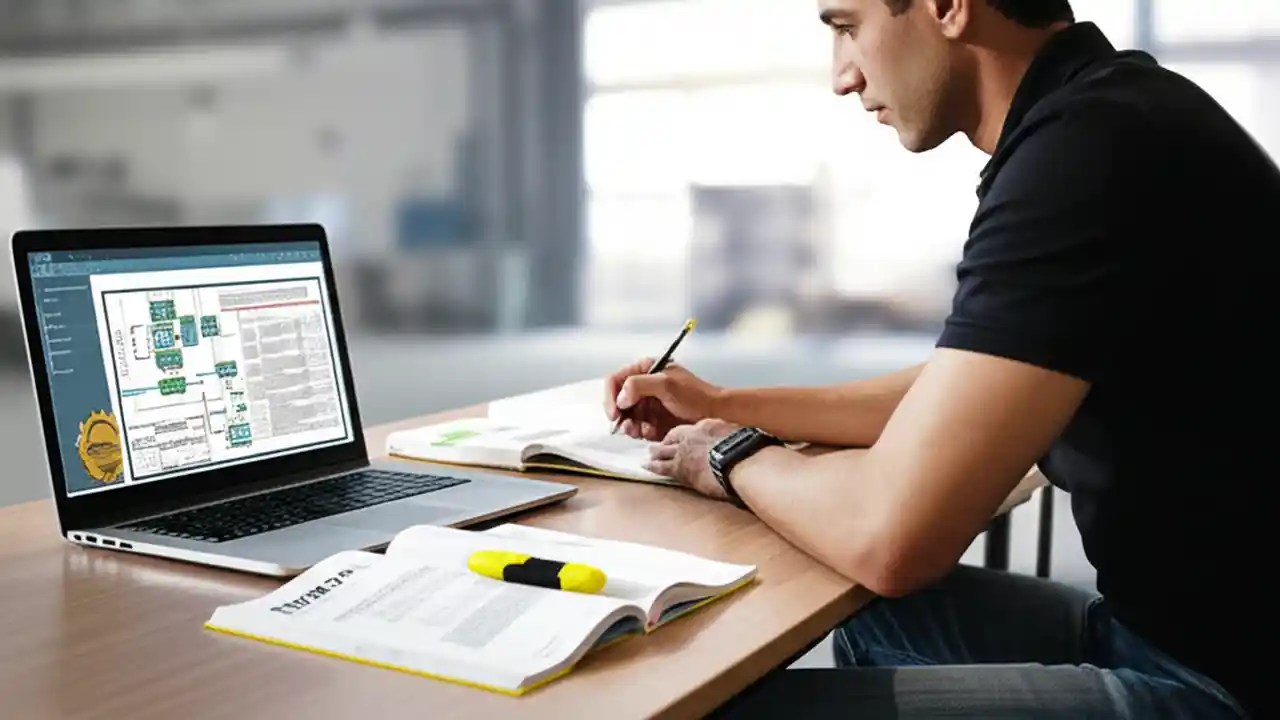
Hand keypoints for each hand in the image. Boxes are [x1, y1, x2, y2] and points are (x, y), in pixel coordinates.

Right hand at [603, 358, 724, 440]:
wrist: (716, 414)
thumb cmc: (696, 395)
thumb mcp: (667, 384)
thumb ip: (640, 385)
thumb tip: (620, 398)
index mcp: (645, 370)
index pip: (615, 380)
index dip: (610, 396)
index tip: (614, 413)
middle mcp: (644, 386)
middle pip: (617, 401)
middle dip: (620, 415)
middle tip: (626, 427)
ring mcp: (648, 404)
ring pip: (626, 417)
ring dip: (629, 426)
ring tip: (638, 431)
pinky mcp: (653, 421)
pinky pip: (638, 428)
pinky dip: (641, 432)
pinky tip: (651, 433)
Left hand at [644, 419, 740, 499]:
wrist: (740, 460)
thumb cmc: (746, 449)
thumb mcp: (742, 436)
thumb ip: (736, 438)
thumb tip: (745, 442)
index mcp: (709, 427)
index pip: (691, 428)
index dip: (684, 433)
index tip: (682, 437)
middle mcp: (693, 436)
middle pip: (674, 437)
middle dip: (666, 441)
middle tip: (659, 444)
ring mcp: (684, 451)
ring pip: (664, 450)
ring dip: (656, 453)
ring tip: (649, 454)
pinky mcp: (680, 468)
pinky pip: (661, 466)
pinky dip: (652, 466)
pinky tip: (645, 466)